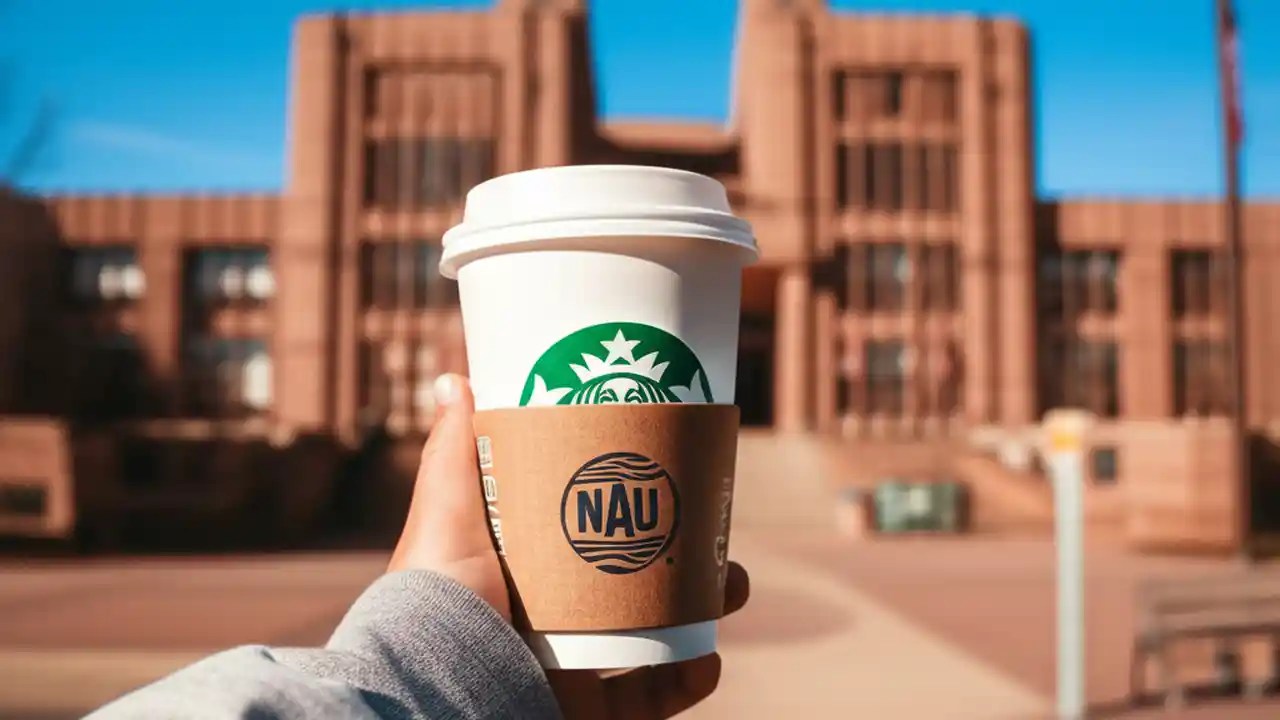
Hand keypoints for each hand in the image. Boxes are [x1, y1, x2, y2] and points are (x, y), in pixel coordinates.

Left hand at [388, 373, 750, 717]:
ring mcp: (570, 671)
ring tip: (733, 587)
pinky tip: (708, 659)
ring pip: (654, 640)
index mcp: (518, 573)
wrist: (436, 695)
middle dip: (681, 557)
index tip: (666, 473)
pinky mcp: (588, 711)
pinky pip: (651, 701)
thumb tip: (454, 379)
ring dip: (701, 614)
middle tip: (713, 536)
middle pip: (630, 583)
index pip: (581, 532)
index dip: (626, 505)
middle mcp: (545, 623)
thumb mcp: (447, 515)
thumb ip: (454, 453)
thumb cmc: (435, 603)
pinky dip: (687, 681)